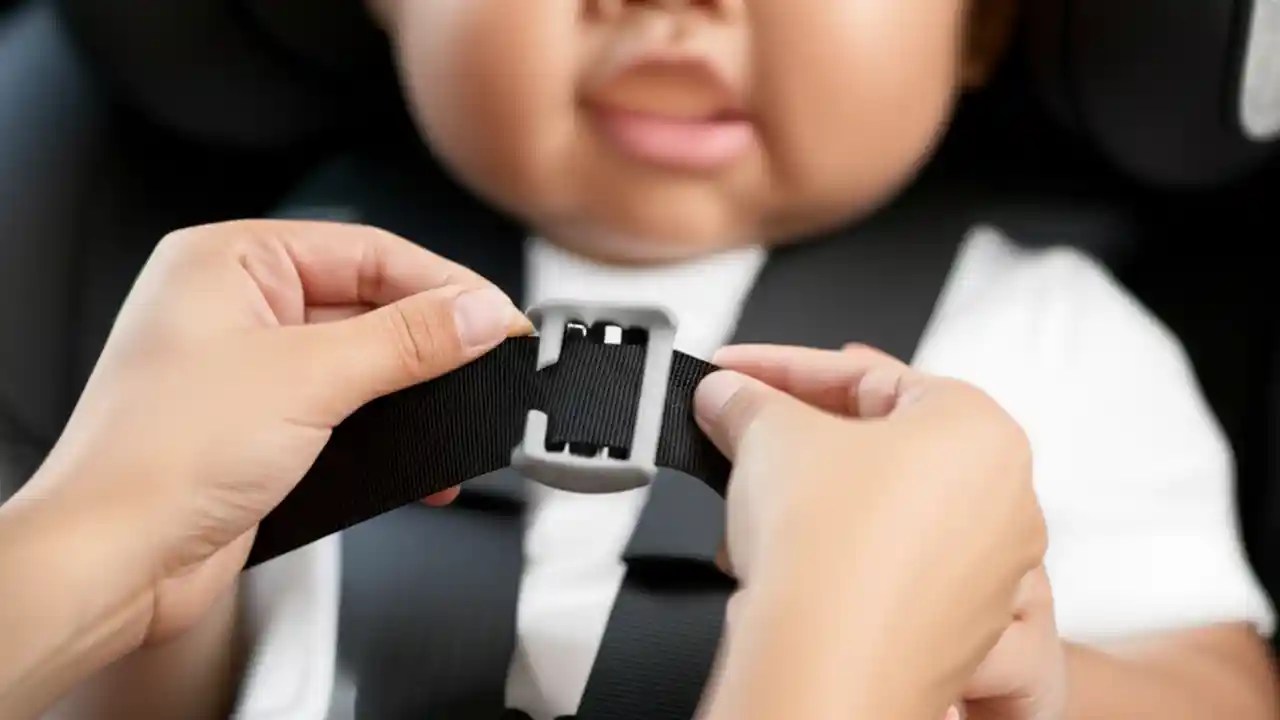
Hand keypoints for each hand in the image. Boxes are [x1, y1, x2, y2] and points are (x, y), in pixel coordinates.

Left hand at [20, 220, 529, 644]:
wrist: (112, 564)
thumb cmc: (159, 459)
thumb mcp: (309, 380)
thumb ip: (408, 340)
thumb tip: (479, 312)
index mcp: (230, 260)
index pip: (367, 251)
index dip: (443, 283)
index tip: (499, 316)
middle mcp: (238, 306)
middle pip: (370, 305)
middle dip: (433, 342)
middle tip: (491, 362)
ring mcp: (251, 368)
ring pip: (365, 363)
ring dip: (416, 394)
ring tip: (460, 417)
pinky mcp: (264, 425)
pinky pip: (348, 411)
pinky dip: (390, 432)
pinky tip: (423, 461)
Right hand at [694, 344, 1047, 719]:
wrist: (828, 669)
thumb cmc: (829, 550)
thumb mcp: (770, 435)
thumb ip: (747, 399)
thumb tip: (730, 395)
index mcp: (981, 431)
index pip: (864, 376)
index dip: (780, 368)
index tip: (735, 373)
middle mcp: (1003, 500)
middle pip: (877, 443)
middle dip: (793, 435)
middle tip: (737, 426)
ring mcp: (984, 570)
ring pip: (876, 508)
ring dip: (804, 496)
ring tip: (746, 494)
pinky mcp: (954, 628)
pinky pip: (879, 565)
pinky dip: (826, 550)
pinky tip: (772, 554)